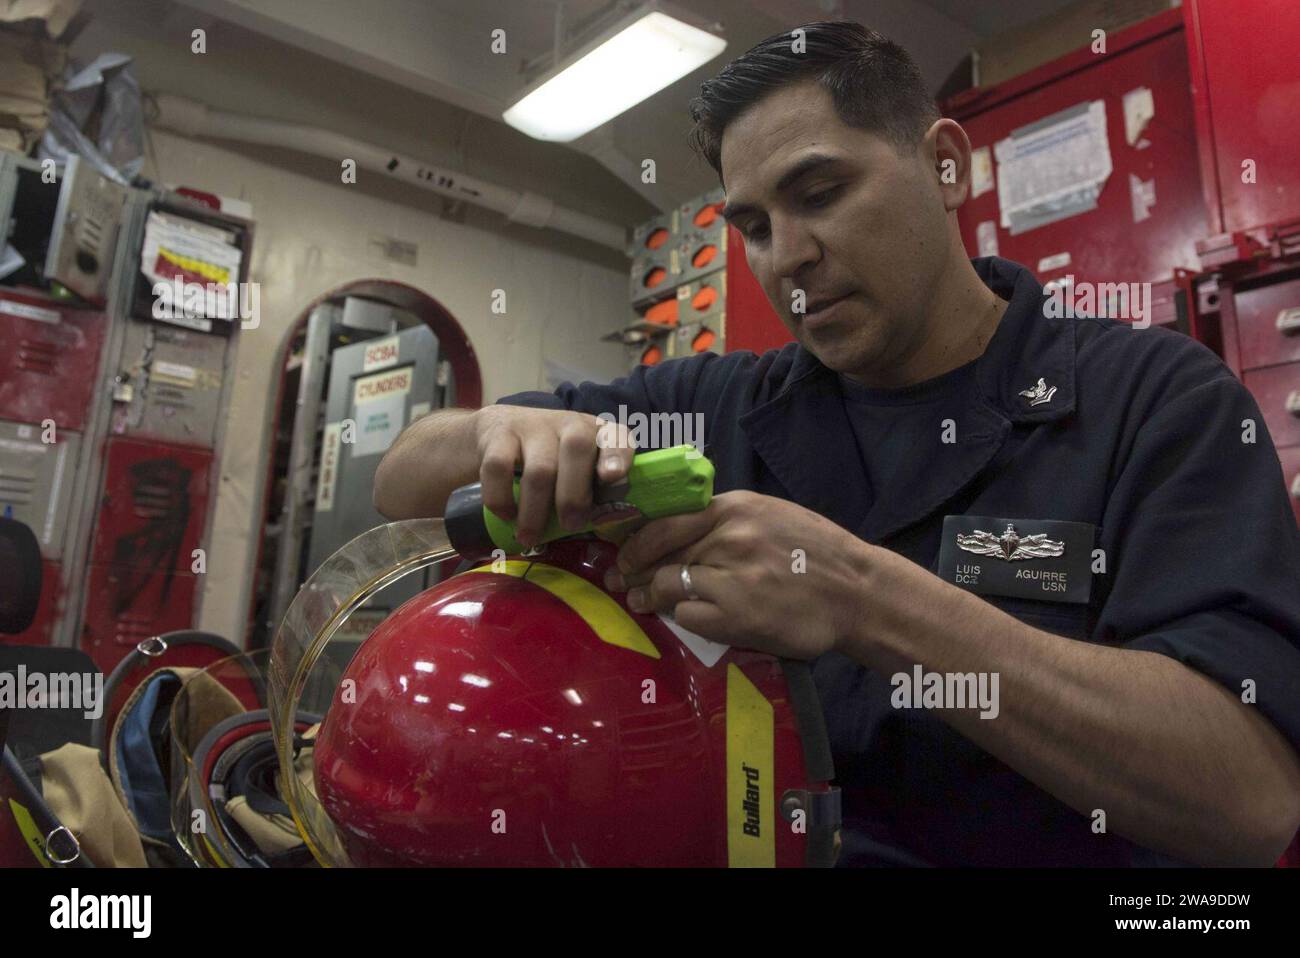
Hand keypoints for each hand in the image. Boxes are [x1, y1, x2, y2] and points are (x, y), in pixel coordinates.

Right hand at [473, 406, 634, 546]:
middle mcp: (568, 423)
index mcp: (597, 434)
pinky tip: (505, 514)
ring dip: (536, 511)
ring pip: (540, 469)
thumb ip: (593, 492)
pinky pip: (498, 468)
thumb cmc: (549, 461)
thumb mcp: (576, 471)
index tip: (612, 477)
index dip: (617, 455)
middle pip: (577, 449)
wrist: (495, 430)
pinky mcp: (498, 434)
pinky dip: (501, 497)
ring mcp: (532, 425)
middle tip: (569, 525)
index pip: (616, 437)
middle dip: (574, 495)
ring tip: (530, 537)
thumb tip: (603, 526)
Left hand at [604, 490, 874, 659]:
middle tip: (621, 579)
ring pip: (668, 583)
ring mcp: (732, 576)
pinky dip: (681, 617)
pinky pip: (687, 615)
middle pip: (660, 551)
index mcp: (736, 507)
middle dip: (633, 567)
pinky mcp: (736, 615)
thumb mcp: (771, 515)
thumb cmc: (815, 554)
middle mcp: (730, 536)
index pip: (666, 518)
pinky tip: (684, 618)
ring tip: (640, 601)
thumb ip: (725, 520)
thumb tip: (674, 530)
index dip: (638, 538)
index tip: (625, 550)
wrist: (856, 593)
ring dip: (650, 596)